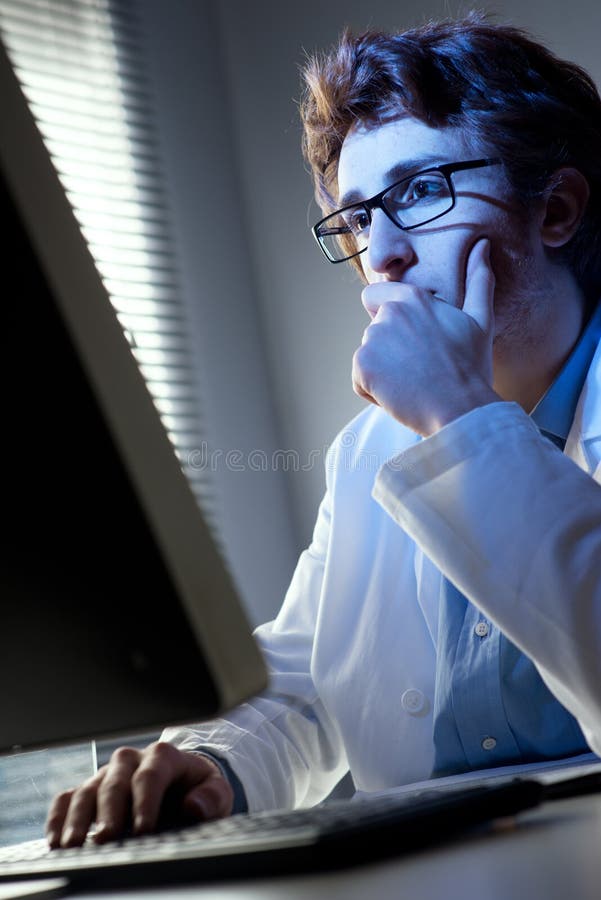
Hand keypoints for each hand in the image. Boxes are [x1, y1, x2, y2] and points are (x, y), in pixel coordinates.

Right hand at [45, 742, 233, 847]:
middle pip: (116, 782)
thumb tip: (194, 807)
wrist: (182, 783)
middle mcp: (131, 760)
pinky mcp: (91, 789)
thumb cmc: (197, 788)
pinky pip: (69, 796)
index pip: (151, 775)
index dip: (146, 802)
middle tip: (106, 838)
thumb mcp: (216, 791)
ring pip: (88, 789)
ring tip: (73, 844)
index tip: (145, 829)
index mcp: (164, 756)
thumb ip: (211, 797)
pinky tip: (56, 838)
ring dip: (78, 817)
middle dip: (110, 811)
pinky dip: (59, 815)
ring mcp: (108, 774)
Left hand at [351, 238, 499, 435]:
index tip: (408, 339)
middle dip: (390, 350)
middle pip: (374, 332)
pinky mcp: (362, 366)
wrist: (462, 408)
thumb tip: (482, 245)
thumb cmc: (471, 367)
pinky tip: (401, 395)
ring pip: (368, 357)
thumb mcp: (479, 320)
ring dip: (384, 372)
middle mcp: (389, 314)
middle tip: (421, 368)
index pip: (373, 296)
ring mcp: (373, 340)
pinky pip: (360, 380)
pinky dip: (375, 392)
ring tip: (414, 383)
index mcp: (413, 298)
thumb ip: (477, 281)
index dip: (386, 317)